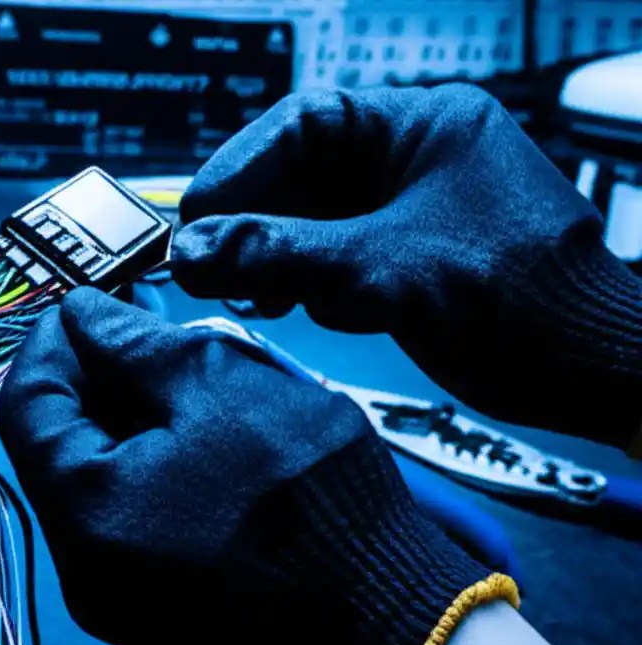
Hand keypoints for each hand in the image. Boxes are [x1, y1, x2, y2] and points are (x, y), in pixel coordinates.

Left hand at [0, 288, 512, 644]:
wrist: (394, 609)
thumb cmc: (313, 489)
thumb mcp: (222, 381)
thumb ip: (132, 342)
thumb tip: (82, 314)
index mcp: (86, 510)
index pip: (26, 406)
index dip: (51, 342)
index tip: (89, 306)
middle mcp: (83, 573)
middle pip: (57, 454)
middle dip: (91, 385)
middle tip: (139, 338)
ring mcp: (119, 607)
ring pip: (94, 496)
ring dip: (122, 433)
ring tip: (183, 390)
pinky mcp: (158, 625)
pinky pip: (126, 538)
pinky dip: (145, 484)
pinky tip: (197, 451)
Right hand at [170, 84, 641, 449]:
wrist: (597, 375)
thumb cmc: (527, 304)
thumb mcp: (383, 272)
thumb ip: (280, 255)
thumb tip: (192, 251)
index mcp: (427, 126)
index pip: (306, 125)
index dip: (241, 168)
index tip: (196, 216)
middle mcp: (416, 160)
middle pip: (301, 175)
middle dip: (255, 224)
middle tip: (205, 266)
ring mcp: (411, 212)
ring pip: (310, 223)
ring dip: (275, 259)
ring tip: (249, 293)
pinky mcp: (406, 261)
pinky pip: (332, 259)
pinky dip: (305, 284)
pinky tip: (291, 305)